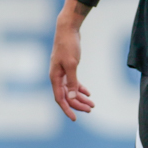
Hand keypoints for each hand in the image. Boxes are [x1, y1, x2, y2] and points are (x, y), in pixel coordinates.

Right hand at [49, 0, 94, 120]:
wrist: (67, 29)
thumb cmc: (68, 45)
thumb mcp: (72, 64)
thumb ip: (72, 82)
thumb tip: (71, 97)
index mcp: (55, 77)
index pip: (60, 99)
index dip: (67, 109)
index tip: (75, 118)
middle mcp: (56, 77)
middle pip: (66, 96)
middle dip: (78, 104)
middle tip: (90, 110)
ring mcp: (62, 73)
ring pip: (70, 90)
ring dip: (80, 98)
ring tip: (92, 105)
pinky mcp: (67, 68)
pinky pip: (72, 82)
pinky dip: (79, 88)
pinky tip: (88, 93)